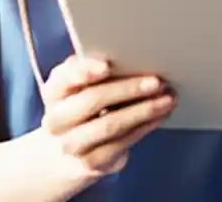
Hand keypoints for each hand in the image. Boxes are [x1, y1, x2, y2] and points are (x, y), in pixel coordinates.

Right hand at [40, 55, 173, 180]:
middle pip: (91, 101)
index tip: (107, 66)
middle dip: (127, 89)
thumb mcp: (82, 83)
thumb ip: (96, 69)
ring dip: (143, 111)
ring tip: (167, 99)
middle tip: (156, 81)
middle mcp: (56, 119)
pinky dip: (144, 128)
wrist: (69, 149)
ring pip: (110, 125)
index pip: (64, 78)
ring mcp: (72, 144)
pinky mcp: (91, 163)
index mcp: (54, 91)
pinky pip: (121, 144)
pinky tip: (159, 116)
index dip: (84, 71)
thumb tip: (130, 58)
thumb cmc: (82, 104)